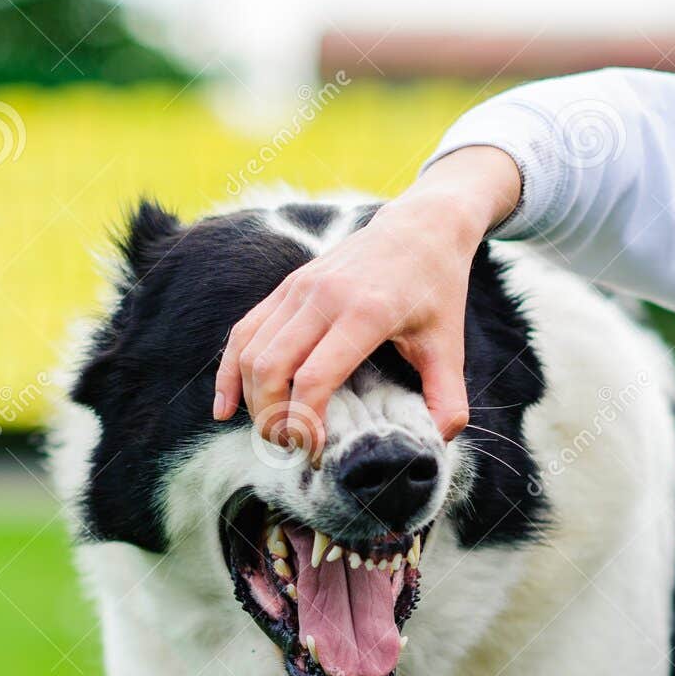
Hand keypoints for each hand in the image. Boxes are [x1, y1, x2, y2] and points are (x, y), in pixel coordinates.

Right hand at [212, 146, 521, 457]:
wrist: (422, 226)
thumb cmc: (436, 289)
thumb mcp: (449, 343)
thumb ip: (448, 396)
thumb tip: (443, 439)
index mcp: (365, 313)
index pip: (313, 378)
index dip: (305, 422)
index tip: (315, 448)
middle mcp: (323, 297)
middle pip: (271, 369)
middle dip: (273, 418)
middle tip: (292, 445)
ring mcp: (298, 288)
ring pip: (251, 353)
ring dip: (254, 401)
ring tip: (274, 430)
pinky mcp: (286, 287)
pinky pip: (243, 333)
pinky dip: (229, 373)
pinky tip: (225, 408)